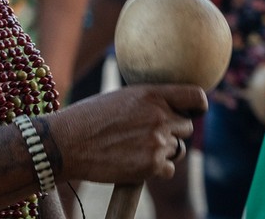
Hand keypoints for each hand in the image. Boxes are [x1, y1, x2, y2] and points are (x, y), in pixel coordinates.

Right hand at [44, 84, 205, 184]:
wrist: (66, 143)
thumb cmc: (87, 119)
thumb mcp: (120, 98)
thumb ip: (147, 102)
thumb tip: (169, 109)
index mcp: (151, 94)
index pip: (196, 96)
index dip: (198, 106)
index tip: (195, 112)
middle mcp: (158, 116)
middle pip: (186, 127)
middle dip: (172, 132)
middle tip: (147, 135)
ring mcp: (157, 142)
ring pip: (177, 149)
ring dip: (162, 151)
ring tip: (133, 149)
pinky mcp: (153, 166)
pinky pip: (168, 169)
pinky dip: (155, 170)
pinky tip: (132, 163)